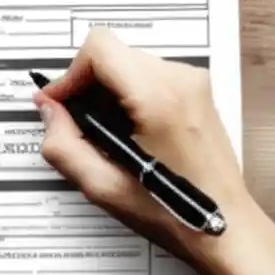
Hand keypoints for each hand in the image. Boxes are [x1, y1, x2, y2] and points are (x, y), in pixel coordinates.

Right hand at [35, 27, 253, 270]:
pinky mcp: (196, 90)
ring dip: (107, 91)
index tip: (60, 103)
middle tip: (80, 125)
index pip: (99, 47)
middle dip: (86, 85)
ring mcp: (192, 82)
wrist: (225, 226)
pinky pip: (147, 74)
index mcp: (159, 98)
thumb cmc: (175, 213)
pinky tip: (129, 132)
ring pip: (127, 62)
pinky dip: (127, 94)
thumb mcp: (104, 187)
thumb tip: (49, 111)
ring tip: (107, 134)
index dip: (70, 74)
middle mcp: (180, 80)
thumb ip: (64, 146)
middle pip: (112, 53)